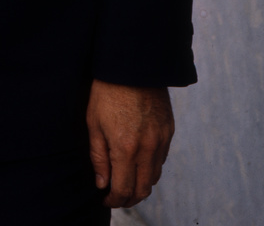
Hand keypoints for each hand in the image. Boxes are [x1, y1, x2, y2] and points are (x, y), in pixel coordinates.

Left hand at [86, 80, 173, 207]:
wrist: (131, 64)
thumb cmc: (107, 91)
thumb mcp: (94, 123)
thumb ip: (98, 157)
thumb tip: (102, 183)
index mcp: (126, 148)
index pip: (123, 189)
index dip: (114, 200)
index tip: (106, 199)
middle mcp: (148, 148)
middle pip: (142, 189)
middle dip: (129, 198)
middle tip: (116, 196)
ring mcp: (161, 139)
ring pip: (154, 176)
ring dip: (141, 184)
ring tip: (127, 181)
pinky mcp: (169, 130)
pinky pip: (162, 159)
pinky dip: (151, 167)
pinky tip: (139, 162)